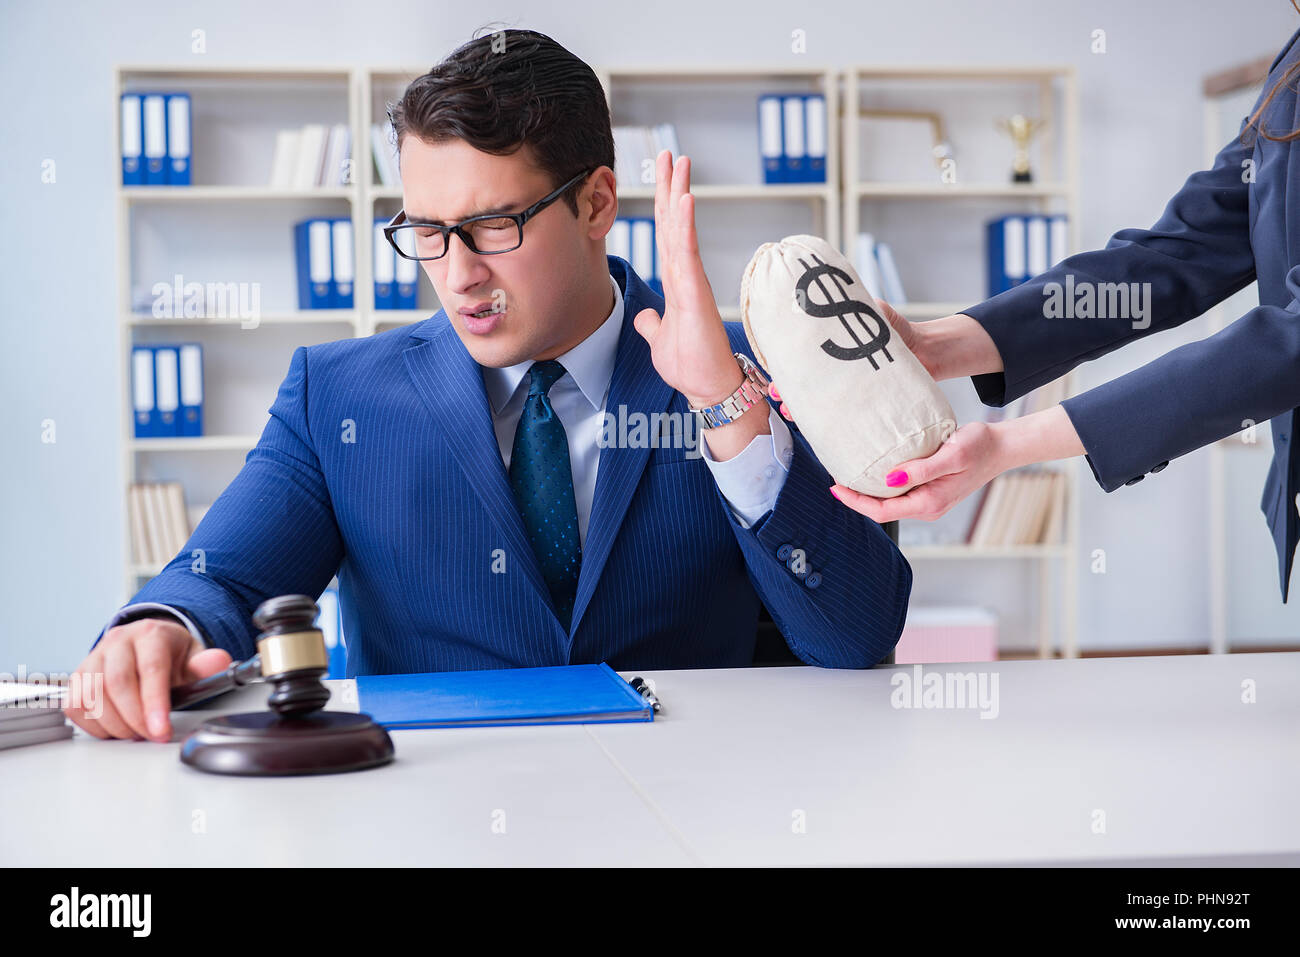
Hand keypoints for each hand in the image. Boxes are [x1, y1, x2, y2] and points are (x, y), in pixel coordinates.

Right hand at [64, 618, 231, 741]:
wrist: (148, 644)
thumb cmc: (171, 655)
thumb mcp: (194, 656)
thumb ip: (206, 664)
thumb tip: (220, 662)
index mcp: (151, 634)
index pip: (151, 669)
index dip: (154, 704)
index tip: (161, 731)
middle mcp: (118, 641)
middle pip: (118, 684)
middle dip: (135, 719)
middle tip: (152, 736)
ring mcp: (94, 657)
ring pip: (93, 696)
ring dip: (115, 724)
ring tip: (136, 732)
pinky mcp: (78, 676)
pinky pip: (76, 705)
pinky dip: (94, 724)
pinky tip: (115, 727)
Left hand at [632, 150, 742, 407]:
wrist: (708, 388)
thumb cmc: (690, 365)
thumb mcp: (660, 340)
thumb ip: (652, 324)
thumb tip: (644, 317)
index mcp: (676, 282)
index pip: (666, 235)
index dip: (663, 205)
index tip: (663, 177)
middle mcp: (685, 275)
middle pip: (675, 223)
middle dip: (671, 187)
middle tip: (671, 154)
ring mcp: (692, 281)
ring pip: (682, 229)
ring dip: (679, 194)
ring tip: (680, 163)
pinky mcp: (696, 292)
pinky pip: (688, 252)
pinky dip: (686, 225)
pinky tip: (686, 200)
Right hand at [766, 300, 935, 424]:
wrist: (928, 351)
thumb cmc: (898, 330)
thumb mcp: (871, 311)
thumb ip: (852, 306)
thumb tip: (833, 294)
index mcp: (832, 349)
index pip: (801, 358)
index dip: (784, 365)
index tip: (774, 369)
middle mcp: (836, 372)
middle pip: (803, 383)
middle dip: (786, 390)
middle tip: (777, 393)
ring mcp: (848, 390)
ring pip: (818, 402)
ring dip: (800, 409)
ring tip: (790, 412)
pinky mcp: (863, 404)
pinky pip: (842, 415)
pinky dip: (827, 421)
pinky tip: (817, 425)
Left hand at [827, 421, 1006, 522]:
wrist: (1001, 447)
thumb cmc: (979, 448)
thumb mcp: (951, 455)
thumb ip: (921, 470)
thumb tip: (889, 479)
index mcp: (928, 503)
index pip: (881, 510)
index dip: (854, 501)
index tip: (835, 487)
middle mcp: (927, 507)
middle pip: (881, 510)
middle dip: (855, 497)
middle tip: (834, 477)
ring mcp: (928, 501)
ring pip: (889, 502)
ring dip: (867, 492)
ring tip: (848, 473)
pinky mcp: (929, 491)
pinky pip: (899, 493)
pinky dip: (881, 484)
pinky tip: (872, 470)